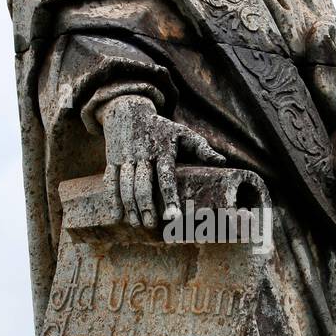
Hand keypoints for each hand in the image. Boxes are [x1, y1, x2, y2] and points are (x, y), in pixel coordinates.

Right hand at [100, 95, 224, 228]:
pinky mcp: (113, 160)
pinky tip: (116, 216)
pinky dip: (112, 199)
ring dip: (130, 207)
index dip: (169, 198)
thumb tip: (223, 162)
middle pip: (143, 185)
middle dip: (146, 206)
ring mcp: (126, 158)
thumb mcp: (182, 132)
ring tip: (137, 224)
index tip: (173, 217)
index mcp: (162, 150)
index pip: (166, 177)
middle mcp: (142, 155)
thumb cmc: (161, 127)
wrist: (127, 111)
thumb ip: (202, 148)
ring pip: (126, 186)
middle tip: (152, 225)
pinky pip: (111, 182)